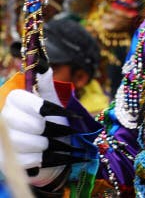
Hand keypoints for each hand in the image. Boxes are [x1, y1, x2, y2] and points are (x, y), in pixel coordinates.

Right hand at [0, 70, 71, 187]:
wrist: (55, 152)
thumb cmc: (55, 123)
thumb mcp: (53, 101)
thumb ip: (46, 84)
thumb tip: (43, 67)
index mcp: (12, 101)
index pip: (18, 99)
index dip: (39, 107)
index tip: (54, 112)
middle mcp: (1, 119)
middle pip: (25, 122)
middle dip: (47, 128)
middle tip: (56, 130)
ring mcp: (1, 141)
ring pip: (26, 142)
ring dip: (46, 144)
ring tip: (50, 143)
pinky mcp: (3, 161)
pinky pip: (26, 159)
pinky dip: (40, 158)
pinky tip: (43, 156)